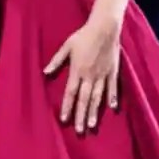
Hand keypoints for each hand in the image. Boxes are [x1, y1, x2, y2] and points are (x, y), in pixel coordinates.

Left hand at [43, 16, 121, 133]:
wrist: (104, 28)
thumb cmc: (83, 35)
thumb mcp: (66, 46)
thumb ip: (56, 60)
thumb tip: (45, 72)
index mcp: (77, 70)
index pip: (71, 93)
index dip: (67, 106)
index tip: (64, 119)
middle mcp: (90, 76)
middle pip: (84, 99)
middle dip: (81, 116)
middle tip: (80, 131)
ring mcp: (102, 74)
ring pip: (98, 97)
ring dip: (95, 112)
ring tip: (93, 125)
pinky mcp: (112, 71)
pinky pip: (113, 87)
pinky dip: (112, 98)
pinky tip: (112, 109)